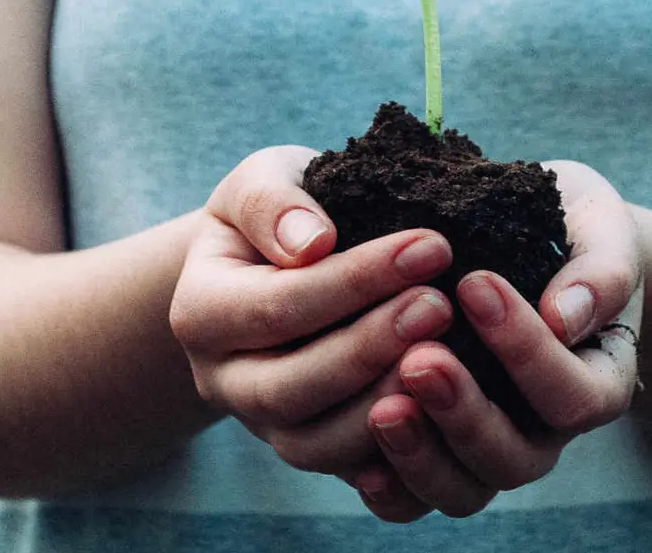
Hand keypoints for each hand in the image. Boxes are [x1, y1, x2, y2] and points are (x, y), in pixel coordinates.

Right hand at [169, 146, 454, 478]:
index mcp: (202, 310)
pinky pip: (347, 470)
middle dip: (372, 347)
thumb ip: (272, 203)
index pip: (278, 305)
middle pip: (291, 387)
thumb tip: (312, 242)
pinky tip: (444, 412)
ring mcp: (262, 422)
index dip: (356, 280)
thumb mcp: (261, 181)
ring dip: (385, 403)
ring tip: (449, 354)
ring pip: (316, 444)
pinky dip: (395, 453)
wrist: (270, 260)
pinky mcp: (307, 444)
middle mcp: (223, 378)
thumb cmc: (276, 213)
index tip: (431, 245)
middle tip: (440, 304)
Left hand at [354, 159, 642, 521]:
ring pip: (464, 489)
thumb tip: (564, 317)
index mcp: (597, 378)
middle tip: (419, 358)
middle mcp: (545, 428)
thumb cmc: (570, 225)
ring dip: (422, 455)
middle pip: (516, 458)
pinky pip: (416, 498)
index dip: (526, 350)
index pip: (573, 395)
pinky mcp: (439, 447)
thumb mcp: (600, 227)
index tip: (475, 283)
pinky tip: (362, 460)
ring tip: (382, 409)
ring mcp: (491, 444)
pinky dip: (392, 486)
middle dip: (465, 413)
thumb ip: (601, 270)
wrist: (529, 233)